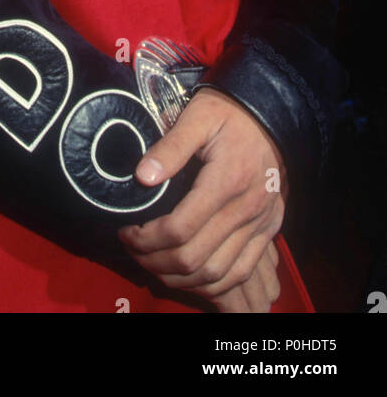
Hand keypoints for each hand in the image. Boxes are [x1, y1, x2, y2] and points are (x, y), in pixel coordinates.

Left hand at [117, 87, 285, 307]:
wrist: (271, 114)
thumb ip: (170, 146)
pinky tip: (187, 273)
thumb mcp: (197, 116)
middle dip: (155, 261)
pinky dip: (211, 283)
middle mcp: (247, 210)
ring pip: (217, 274)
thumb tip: (142, 175)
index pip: (180, 228)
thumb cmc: (229, 113)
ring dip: (179, 278)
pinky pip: (240, 273)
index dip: (146, 238)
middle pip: (195, 259)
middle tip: (132, 250)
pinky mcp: (268, 231)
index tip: (126, 231)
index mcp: (227, 180)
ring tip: (153, 263)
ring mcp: (261, 225)